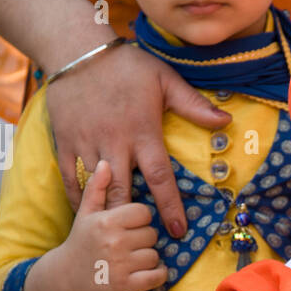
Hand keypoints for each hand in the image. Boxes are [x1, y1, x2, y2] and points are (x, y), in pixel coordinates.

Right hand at [46, 40, 230, 237]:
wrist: (75, 49)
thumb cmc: (126, 65)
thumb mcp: (165, 79)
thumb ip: (194, 105)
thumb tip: (225, 122)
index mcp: (142, 132)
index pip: (160, 177)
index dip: (171, 207)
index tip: (179, 231)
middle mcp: (115, 143)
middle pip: (126, 192)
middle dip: (136, 220)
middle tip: (146, 240)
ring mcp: (87, 145)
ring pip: (98, 191)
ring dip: (109, 215)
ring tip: (119, 236)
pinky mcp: (65, 144)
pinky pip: (72, 180)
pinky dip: (80, 201)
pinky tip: (90, 216)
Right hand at [59, 159, 166, 290]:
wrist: (67, 276)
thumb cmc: (81, 240)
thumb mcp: (86, 213)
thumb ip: (96, 188)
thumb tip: (105, 163)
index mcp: (106, 222)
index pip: (143, 213)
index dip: (140, 218)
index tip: (130, 224)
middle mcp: (114, 242)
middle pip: (151, 234)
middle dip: (144, 238)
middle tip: (130, 243)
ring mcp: (120, 265)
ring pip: (155, 255)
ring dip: (148, 257)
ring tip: (133, 257)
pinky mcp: (125, 286)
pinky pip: (157, 277)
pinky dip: (158, 275)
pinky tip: (147, 271)